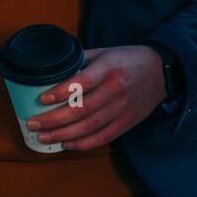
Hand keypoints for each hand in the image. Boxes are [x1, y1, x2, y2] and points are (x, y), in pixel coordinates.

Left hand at [25, 45, 166, 150]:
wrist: (163, 71)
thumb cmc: (130, 59)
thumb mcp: (106, 52)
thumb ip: (82, 61)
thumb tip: (53, 70)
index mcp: (109, 68)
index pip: (82, 82)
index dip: (60, 92)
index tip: (41, 99)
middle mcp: (116, 89)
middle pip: (82, 109)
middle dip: (54, 119)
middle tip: (33, 123)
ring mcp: (122, 108)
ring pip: (89, 127)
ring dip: (63, 134)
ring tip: (43, 137)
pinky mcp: (127, 122)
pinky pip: (102, 137)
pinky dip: (83, 144)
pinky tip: (66, 144)